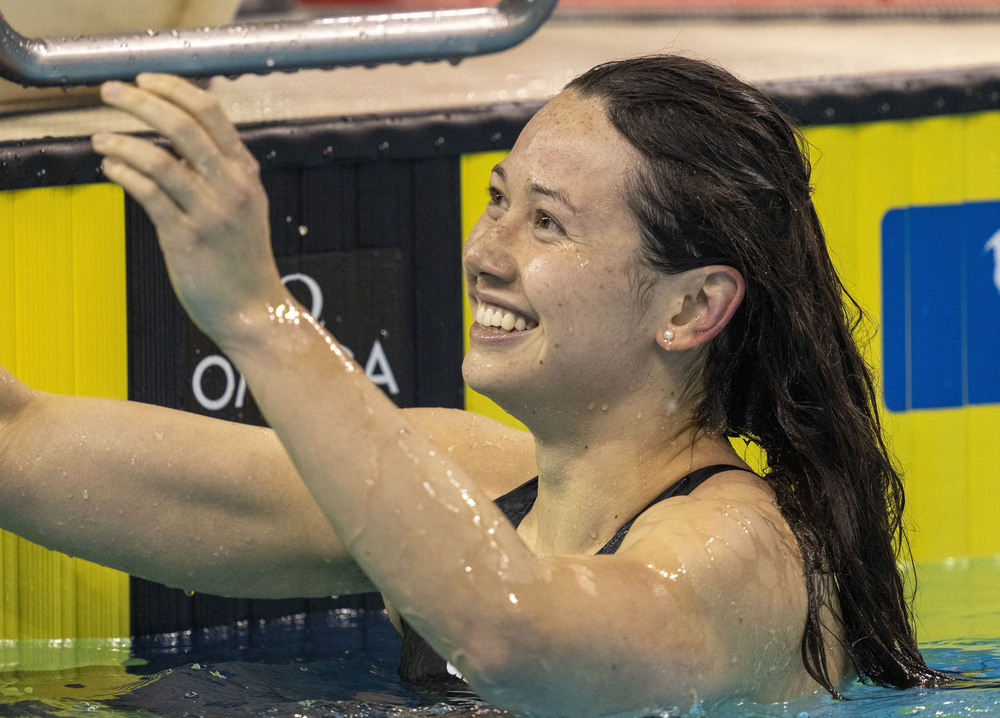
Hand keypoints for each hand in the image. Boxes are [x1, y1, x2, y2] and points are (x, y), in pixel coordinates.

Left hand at [92, 74, 283, 346]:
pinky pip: (148, 195)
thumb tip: (176, 134)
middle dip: (139, 102)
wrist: (253, 308)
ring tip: (100, 138)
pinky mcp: (186, 238)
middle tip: (110, 92)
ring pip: (159, 159)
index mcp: (245, 172)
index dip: (173, 88)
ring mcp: (209, 213)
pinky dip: (123, 174)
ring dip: (121, 141)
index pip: (210, 113)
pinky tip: (111, 167)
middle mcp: (231, 187)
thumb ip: (219, 169)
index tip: (144, 79)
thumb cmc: (242, 257)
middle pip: (182, 126)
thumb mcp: (244, 204)